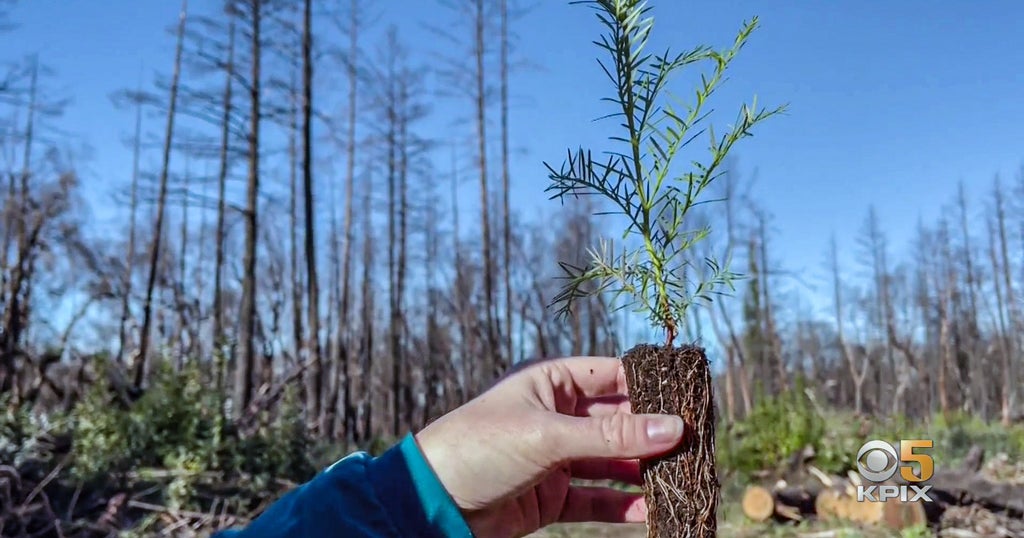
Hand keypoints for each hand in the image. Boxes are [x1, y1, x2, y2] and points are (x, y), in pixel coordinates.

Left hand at [414, 356, 685, 537]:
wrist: (429, 502)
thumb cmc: (477, 448)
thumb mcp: (547, 436)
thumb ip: (611, 436)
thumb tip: (672, 428)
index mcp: (551, 383)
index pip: (613, 376)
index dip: (652, 387)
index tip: (693, 398)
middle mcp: (557, 416)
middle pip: (618, 421)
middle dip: (654, 434)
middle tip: (697, 445)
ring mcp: (555, 457)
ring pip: (611, 462)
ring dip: (644, 472)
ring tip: (682, 480)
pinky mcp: (551, 495)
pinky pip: (596, 499)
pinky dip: (622, 505)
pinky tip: (651, 511)